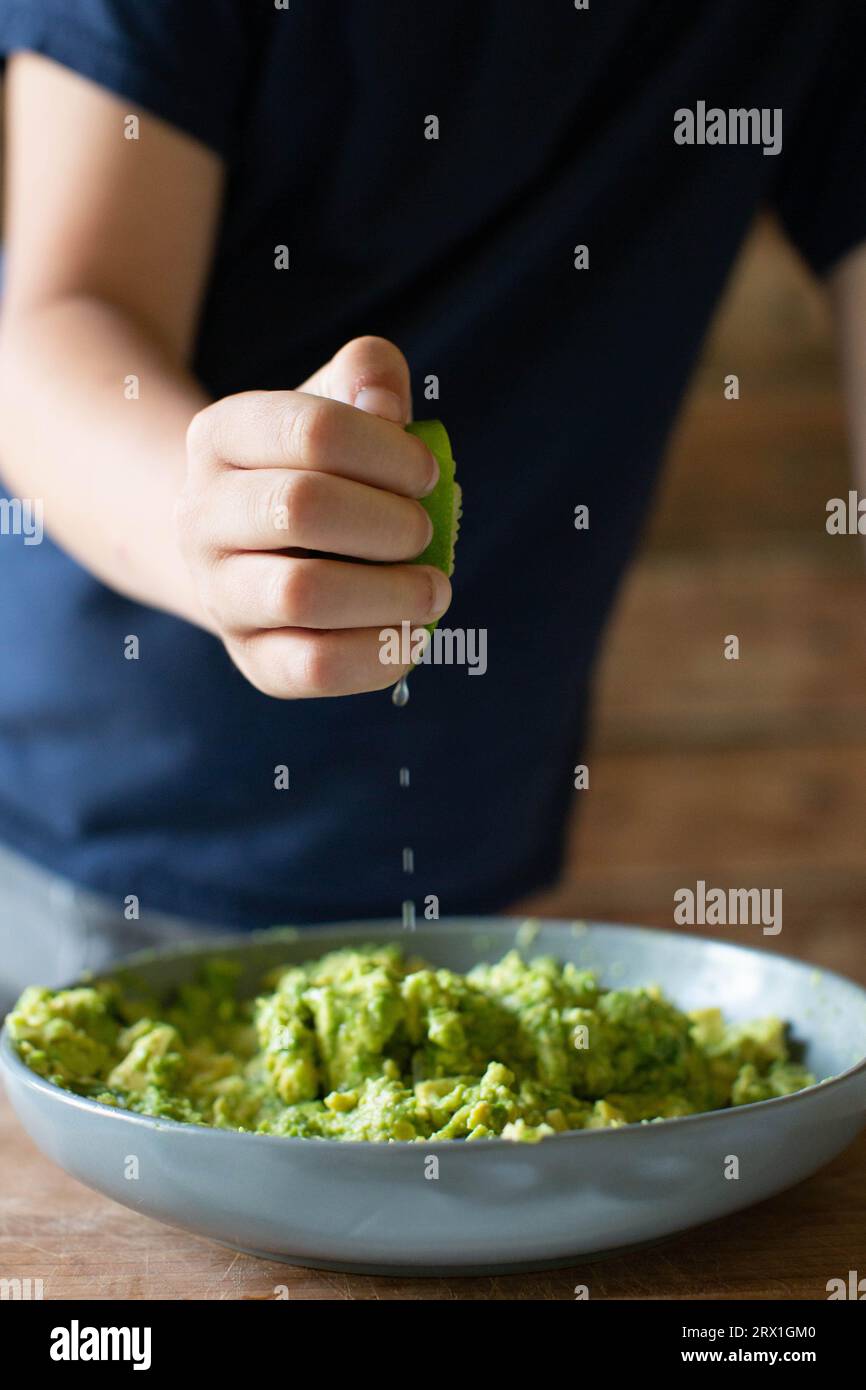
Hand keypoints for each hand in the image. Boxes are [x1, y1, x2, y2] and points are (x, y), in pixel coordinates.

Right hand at [176, 337, 451, 696]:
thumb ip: (367, 377)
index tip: (426, 474)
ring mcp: (219, 592)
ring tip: (434, 589)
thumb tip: (384, 404)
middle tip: (426, 531)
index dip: (389, 452)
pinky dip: (379, 654)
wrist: (252, 550)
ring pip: (301, 594)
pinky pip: (314, 667)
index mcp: (220, 434)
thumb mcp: (335, 404)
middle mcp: (200, 514)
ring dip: (391, 593)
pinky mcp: (252, 659)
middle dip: (390, 522)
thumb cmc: (315, 468)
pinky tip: (412, 634)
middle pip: (301, 507)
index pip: (312, 429)